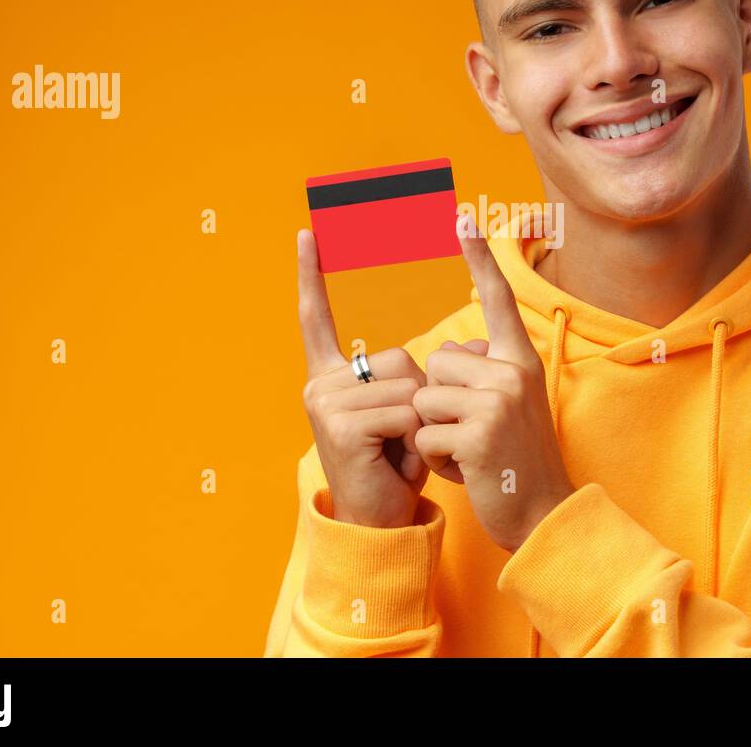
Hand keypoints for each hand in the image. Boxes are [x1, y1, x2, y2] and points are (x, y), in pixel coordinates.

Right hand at [297, 228, 430, 528]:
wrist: (382, 519)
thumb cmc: (396, 465)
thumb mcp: (403, 412)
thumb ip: (405, 376)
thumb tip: (443, 348)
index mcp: (331, 377)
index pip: (316, 318)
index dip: (311, 275)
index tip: (307, 232)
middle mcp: (320, 385)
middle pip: (401, 357)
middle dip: (419, 398)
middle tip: (400, 439)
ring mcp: (326, 404)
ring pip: (409, 385)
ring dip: (421, 421)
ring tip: (399, 451)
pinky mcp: (342, 425)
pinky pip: (406, 411)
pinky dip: (415, 438)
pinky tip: (393, 459)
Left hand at [412, 215, 576, 552]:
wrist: (541, 514)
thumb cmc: (514, 460)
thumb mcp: (508, 406)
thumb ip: (483, 374)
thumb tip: (450, 356)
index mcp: (520, 359)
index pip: (497, 298)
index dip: (478, 257)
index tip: (461, 215)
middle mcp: (512, 371)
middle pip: (436, 365)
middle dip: (438, 403)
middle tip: (473, 434)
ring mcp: (496, 401)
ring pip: (425, 399)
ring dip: (434, 433)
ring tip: (469, 453)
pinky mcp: (477, 432)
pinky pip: (425, 433)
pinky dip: (435, 459)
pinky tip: (466, 470)